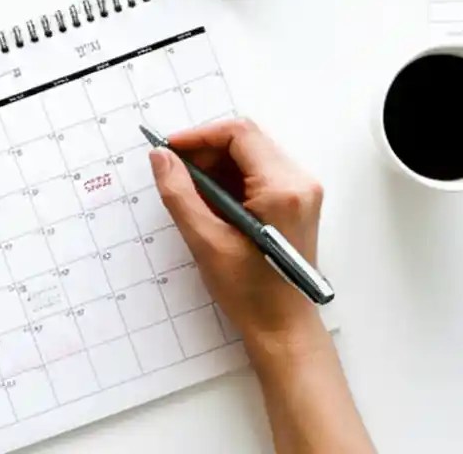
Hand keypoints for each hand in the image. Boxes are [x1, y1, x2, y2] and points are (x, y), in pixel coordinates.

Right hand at [148, 119, 326, 359]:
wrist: (283, 327)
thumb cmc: (250, 293)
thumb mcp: (206, 242)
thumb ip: (180, 194)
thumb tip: (161, 157)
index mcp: (283, 189)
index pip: (239, 134)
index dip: (198, 136)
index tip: (169, 150)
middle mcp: (300, 182)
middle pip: (246, 141)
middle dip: (205, 150)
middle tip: (174, 170)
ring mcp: (301, 192)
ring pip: (250, 155)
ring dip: (216, 165)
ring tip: (189, 190)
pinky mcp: (295, 202)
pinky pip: (258, 173)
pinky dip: (230, 179)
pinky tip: (210, 201)